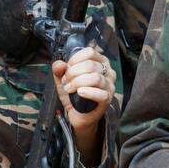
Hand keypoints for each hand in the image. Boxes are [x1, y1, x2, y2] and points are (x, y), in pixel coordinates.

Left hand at [55, 46, 115, 167]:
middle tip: (66, 82)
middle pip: (91, 65)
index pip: (90, 52)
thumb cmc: (75, 95)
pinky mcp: (108, 99)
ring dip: (78, 83)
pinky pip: (101, 94)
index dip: (75, 59)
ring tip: (69, 89)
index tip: (67, 69)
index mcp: (99, 62)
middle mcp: (107, 72)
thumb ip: (59, 70)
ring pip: (96, 78)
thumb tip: (59, 64)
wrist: (79, 115)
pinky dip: (88, 92)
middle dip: (73, 73)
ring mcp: (109, 86)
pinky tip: (80, 93)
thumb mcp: (64, 80)